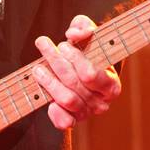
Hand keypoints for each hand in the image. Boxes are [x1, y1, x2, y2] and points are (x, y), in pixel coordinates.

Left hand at [32, 15, 121, 129]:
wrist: (86, 72)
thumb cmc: (88, 51)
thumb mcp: (90, 34)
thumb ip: (84, 27)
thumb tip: (73, 34)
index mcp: (111, 84)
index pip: (91, 75)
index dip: (75, 59)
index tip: (63, 44)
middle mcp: (102, 102)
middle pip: (75, 84)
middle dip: (56, 62)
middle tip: (43, 45)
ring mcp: (87, 113)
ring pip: (67, 99)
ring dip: (49, 82)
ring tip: (37, 67)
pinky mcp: (73, 120)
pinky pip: (64, 122)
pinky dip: (55, 113)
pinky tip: (47, 100)